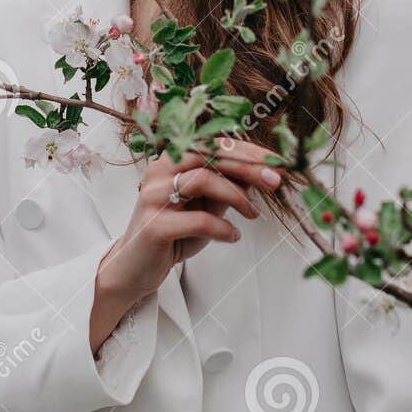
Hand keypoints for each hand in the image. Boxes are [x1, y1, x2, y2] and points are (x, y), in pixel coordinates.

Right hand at [96, 137, 282, 304]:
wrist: (135, 268)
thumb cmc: (174, 233)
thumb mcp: (206, 206)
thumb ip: (227, 188)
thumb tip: (261, 173)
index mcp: (171, 161)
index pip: (212, 144)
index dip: (246, 150)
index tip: (275, 161)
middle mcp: (159, 172)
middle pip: (208, 154)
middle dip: (247, 165)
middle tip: (275, 180)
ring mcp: (154, 197)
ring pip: (203, 180)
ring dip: (236, 196)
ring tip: (252, 214)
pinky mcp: (155, 226)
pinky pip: (199, 220)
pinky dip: (223, 228)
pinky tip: (232, 236)